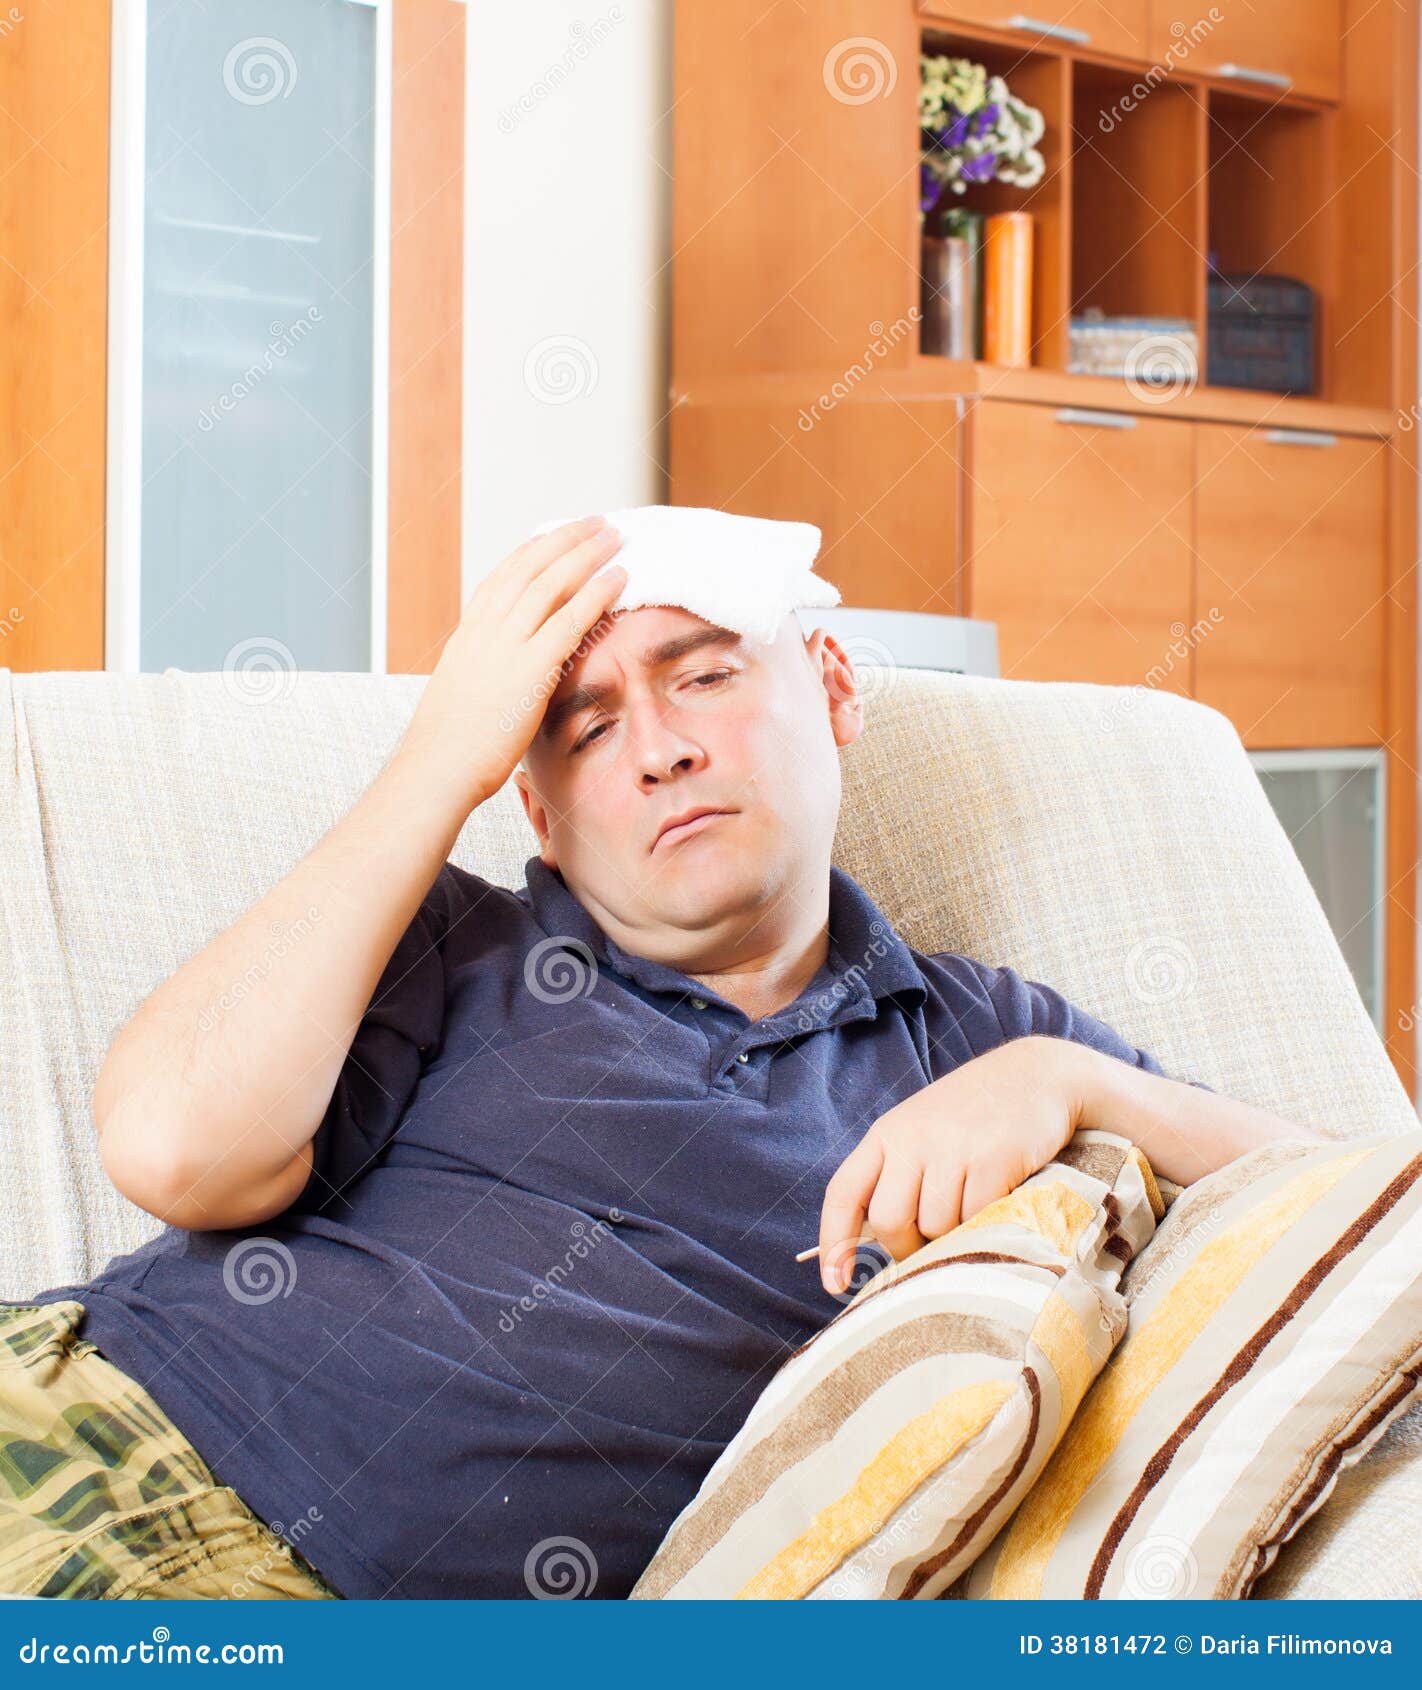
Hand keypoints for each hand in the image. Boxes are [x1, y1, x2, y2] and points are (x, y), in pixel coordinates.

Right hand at [399, 515, 626, 806]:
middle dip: (566, 540)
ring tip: (615, 536)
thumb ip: (486, 674)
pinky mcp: (529, 670)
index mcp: (468, 634)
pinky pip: (569, 621)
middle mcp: (485, 630)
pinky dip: (596, 594)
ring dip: (587, 554)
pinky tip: (619, 578)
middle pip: (530, 568)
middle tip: (595, 523)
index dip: (532, 553)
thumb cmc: (449, 748)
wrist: (436, 769)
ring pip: (552, 583)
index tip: (554, 536)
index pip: (502, 578)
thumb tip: (499, 677)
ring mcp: (505, 646)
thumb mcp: (462, 694)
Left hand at [816, 1035, 1085, 1294]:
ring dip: (952, 1233)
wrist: (1038, 1075)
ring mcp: (952, 1148)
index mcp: (886, 1134)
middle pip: (888, 1222)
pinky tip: (998, 1197)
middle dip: (906, 1248)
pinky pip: (976, 1218)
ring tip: (973, 1206)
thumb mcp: (922, 1131)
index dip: (834, 1242)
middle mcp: (912, 1139)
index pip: (844, 1193)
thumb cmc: (974, 1115)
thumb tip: (877, 1244)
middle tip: (930, 1244)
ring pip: (935, 1227)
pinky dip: (985, 1222)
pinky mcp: (993, 1160)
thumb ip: (896, 1176)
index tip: (834, 1283)